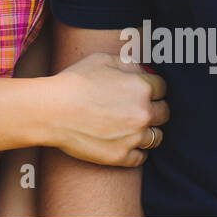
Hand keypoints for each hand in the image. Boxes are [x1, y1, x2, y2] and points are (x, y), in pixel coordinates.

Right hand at [46, 52, 168, 165]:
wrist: (52, 111)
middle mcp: (143, 113)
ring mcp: (134, 137)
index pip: (162, 88)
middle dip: (154, 108)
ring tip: (133, 126)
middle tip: (138, 108)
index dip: (152, 88)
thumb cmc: (74, 82)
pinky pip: (142, 157)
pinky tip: (125, 142)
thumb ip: (127, 63)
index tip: (143, 90)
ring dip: (148, 130)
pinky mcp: (122, 156)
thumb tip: (141, 70)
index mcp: (141, 88)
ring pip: (157, 136)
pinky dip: (136, 151)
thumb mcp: (101, 60)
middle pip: (164, 113)